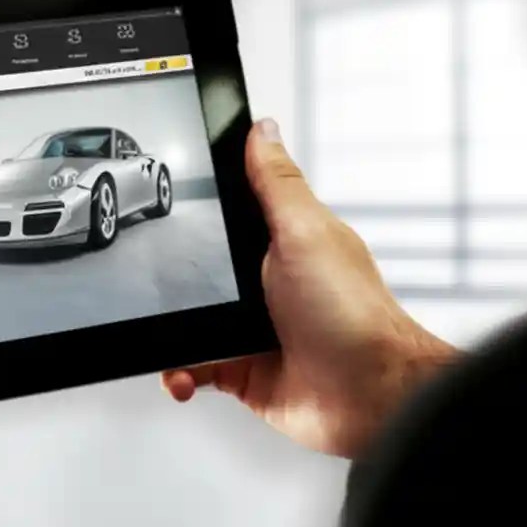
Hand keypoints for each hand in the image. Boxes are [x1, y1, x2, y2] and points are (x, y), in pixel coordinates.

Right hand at [162, 119, 457, 458]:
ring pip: (190, 319)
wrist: (370, 398)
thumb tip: (262, 129)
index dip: (200, 208)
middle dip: (175, 276)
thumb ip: (276, 183)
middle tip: (156, 280)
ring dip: (172, 330)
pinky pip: (194, 367)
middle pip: (202, 268)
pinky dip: (179, 372)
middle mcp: (267, 283)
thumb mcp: (305, 233)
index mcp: (283, 241)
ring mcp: (254, 328)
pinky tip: (181, 373)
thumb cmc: (352, 315)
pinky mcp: (243, 370)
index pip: (233, 212)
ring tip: (163, 333)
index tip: (170, 205)